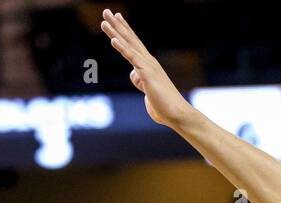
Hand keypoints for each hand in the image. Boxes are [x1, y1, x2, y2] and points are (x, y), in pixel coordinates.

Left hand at [100, 9, 194, 127]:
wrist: (176, 113)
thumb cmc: (163, 106)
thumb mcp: (147, 91)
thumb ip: (140, 81)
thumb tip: (135, 74)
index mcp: (148, 65)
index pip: (134, 44)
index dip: (124, 30)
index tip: (117, 17)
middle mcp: (148, 61)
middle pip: (129, 39)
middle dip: (117, 24)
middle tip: (106, 11)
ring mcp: (147, 66)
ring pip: (128, 45)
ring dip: (115, 32)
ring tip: (104, 21)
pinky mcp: (146, 73)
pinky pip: (131, 57)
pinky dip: (122, 48)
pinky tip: (113, 40)